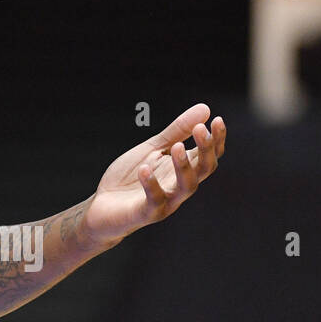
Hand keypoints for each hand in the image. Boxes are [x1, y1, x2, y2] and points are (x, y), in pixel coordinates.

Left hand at [84, 103, 226, 245]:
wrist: (103, 206)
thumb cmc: (131, 177)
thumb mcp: (152, 149)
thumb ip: (176, 132)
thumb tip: (205, 108)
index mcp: (182, 170)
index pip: (208, 155)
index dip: (216, 139)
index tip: (217, 119)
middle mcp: (179, 186)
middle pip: (203, 169)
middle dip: (205, 149)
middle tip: (200, 129)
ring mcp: (166, 201)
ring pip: (186, 186)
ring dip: (184, 166)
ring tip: (178, 146)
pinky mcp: (146, 213)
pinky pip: (154, 200)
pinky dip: (151, 184)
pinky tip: (144, 168)